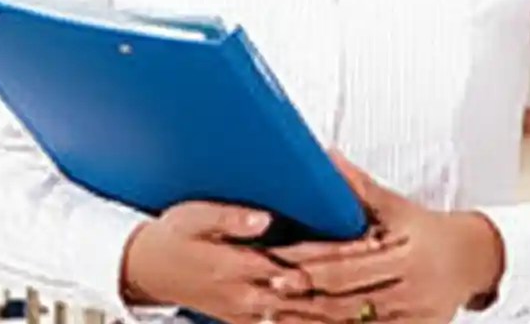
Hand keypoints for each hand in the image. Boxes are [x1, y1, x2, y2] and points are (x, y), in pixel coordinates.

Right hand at [121, 201, 371, 322]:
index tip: (365, 248)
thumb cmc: (172, 235)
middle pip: (306, 299)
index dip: (331, 259)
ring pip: (302, 321)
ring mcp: (246, 315)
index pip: (294, 265)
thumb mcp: (194, 216)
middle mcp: (244, 297)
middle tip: (384, 283)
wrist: (145, 269)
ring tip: (373, 307)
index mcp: (235, 266)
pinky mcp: (246, 323)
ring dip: (336, 316)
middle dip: (345, 293)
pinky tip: (338, 322)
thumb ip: (230, 218)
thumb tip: (264, 218)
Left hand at [271, 155, 505, 322]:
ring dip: (309, 320)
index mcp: (406, 254)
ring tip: (273, 314)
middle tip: (265, 289)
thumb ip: (359, 188)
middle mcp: (409, 289)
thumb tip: (327, 158)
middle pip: (343, 298)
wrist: (476, 260)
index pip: (346, 261)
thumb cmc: (431, 232)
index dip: (308, 262)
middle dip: (301, 295)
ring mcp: (411, 317)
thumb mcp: (398, 207)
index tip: (276, 259)